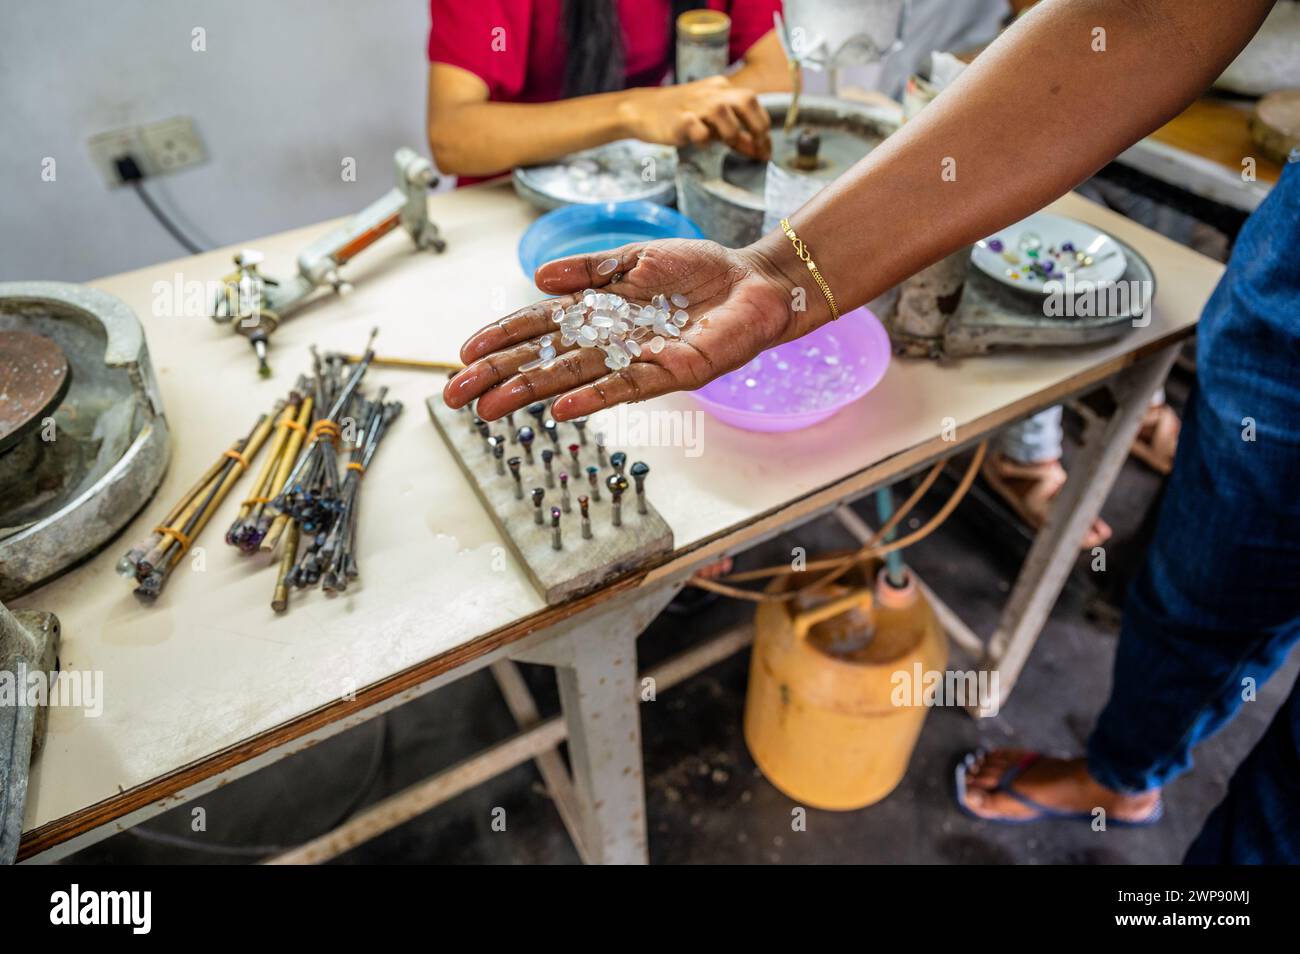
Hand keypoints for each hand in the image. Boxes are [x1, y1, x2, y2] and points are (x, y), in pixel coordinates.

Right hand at [444, 240, 801, 421]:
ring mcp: (636, 359)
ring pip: (572, 377)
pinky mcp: (671, 372)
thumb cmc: (700, 269)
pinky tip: (559, 410)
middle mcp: (610, 341)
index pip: (538, 327)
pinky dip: (592, 398)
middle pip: (544, 360)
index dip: (502, 338)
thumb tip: (539, 276)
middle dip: (500, 377)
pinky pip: (625, 388)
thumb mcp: (636, 258)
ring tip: (491, 409)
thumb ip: (590, 269)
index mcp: (597, 311)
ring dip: (530, 393)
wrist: (755, 283)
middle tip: (458, 397)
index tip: (464, 354)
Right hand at [618, 77, 771, 159]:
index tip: (766, 149)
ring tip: (729, 147)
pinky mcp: (680, 119)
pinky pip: (700, 132)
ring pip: (726, 115)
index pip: (752, 102)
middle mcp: (712, 92)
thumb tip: (755, 146)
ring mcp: (695, 104)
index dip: (763, 127)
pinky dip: (705, 142)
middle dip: (758, 127)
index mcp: (721, 88)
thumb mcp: (707, 115)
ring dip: (733, 135)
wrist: (641, 110)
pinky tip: (700, 145)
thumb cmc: (677, 114)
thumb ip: (731, 126)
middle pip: (746, 101)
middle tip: (759, 150)